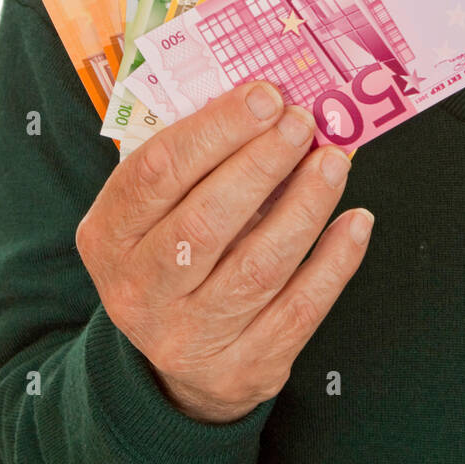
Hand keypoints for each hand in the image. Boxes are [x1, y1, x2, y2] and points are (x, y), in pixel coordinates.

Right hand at [76, 81, 373, 422]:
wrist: (175, 364)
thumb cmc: (172, 254)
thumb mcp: (156, 210)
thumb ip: (196, 162)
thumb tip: (269, 108)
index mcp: (109, 236)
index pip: (156, 172)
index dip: (215, 129)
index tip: (265, 97)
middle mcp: (140, 291)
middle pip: (206, 221)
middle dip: (262, 164)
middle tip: (302, 123)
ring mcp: (191, 336)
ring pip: (259, 266)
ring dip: (305, 206)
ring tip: (334, 161)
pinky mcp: (244, 366)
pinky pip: (299, 309)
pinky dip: (334, 262)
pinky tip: (355, 221)